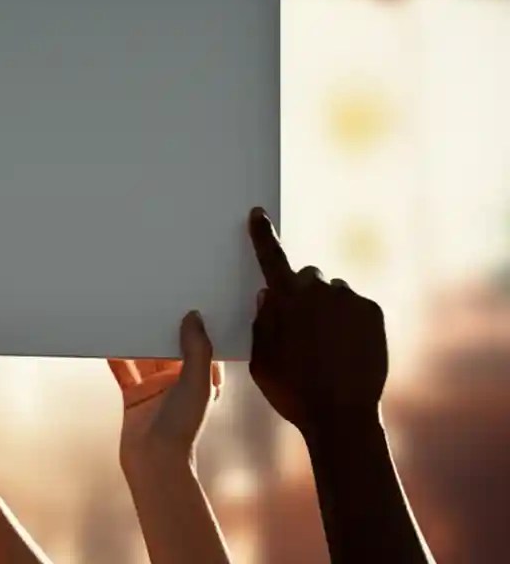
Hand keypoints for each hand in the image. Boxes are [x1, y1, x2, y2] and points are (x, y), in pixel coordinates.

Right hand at [108, 312, 221, 469]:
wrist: (154, 461)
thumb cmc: (182, 427)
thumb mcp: (196, 383)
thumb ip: (197, 349)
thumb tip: (194, 316)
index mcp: (202, 378)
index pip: (201, 344)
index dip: (195, 323)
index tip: (186, 298)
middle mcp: (180, 381)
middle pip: (169, 346)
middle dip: (161, 325)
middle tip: (152, 298)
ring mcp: (156, 388)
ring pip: (145, 355)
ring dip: (137, 338)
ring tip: (127, 313)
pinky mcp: (134, 395)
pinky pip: (124, 370)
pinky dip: (116, 356)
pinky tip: (107, 339)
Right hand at [247, 207, 388, 434]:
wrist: (341, 415)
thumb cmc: (292, 391)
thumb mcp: (261, 359)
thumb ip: (262, 322)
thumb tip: (268, 297)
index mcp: (284, 299)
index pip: (270, 257)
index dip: (263, 235)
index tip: (259, 215)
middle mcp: (318, 290)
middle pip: (307, 276)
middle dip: (304, 293)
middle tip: (303, 326)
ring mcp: (348, 299)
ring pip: (334, 292)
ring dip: (329, 308)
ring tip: (328, 345)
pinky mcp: (373, 311)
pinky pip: (356, 306)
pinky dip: (350, 321)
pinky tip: (346, 349)